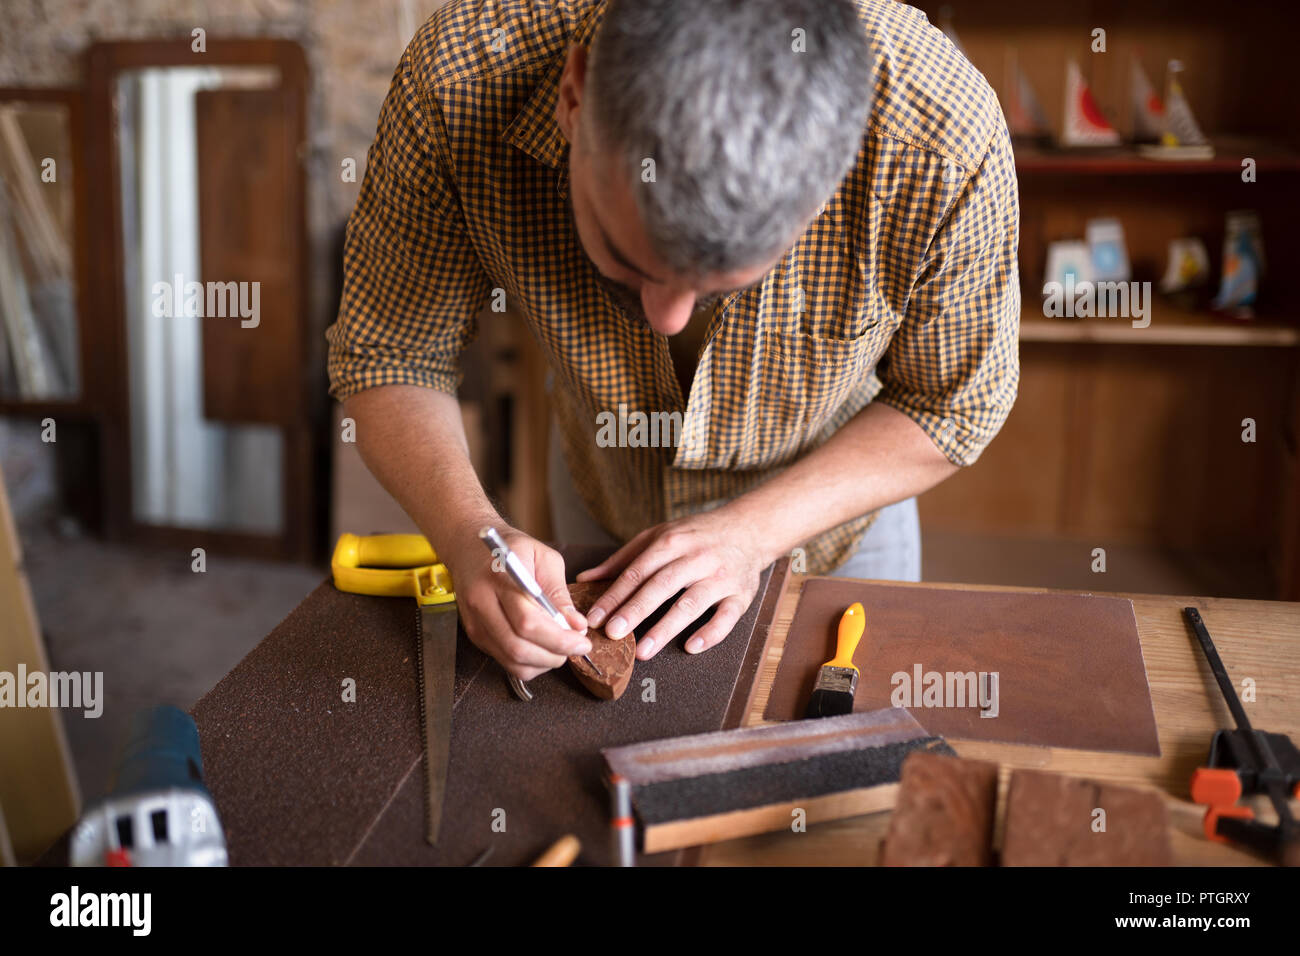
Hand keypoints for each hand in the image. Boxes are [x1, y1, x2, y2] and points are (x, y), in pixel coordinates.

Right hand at [440, 524, 589, 681]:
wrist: (469, 547)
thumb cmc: (511, 548)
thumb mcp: (544, 558)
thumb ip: (559, 593)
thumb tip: (577, 625)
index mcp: (498, 579)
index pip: (528, 622)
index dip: (559, 639)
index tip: (583, 642)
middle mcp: (482, 605)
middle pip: (518, 647)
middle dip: (554, 655)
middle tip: (576, 647)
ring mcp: (476, 624)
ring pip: (512, 661)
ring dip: (544, 662)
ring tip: (561, 647)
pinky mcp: (476, 636)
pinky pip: (506, 662)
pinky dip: (530, 664)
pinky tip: (543, 649)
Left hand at [575, 507, 766, 659]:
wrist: (748, 528)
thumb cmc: (695, 536)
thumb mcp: (658, 535)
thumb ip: (622, 559)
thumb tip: (585, 579)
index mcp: (672, 542)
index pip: (638, 571)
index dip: (615, 595)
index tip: (594, 617)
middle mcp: (697, 558)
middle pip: (662, 585)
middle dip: (636, 610)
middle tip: (612, 634)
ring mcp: (721, 576)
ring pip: (692, 603)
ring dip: (666, 627)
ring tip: (643, 650)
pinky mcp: (742, 594)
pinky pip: (727, 616)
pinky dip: (711, 633)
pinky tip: (691, 647)